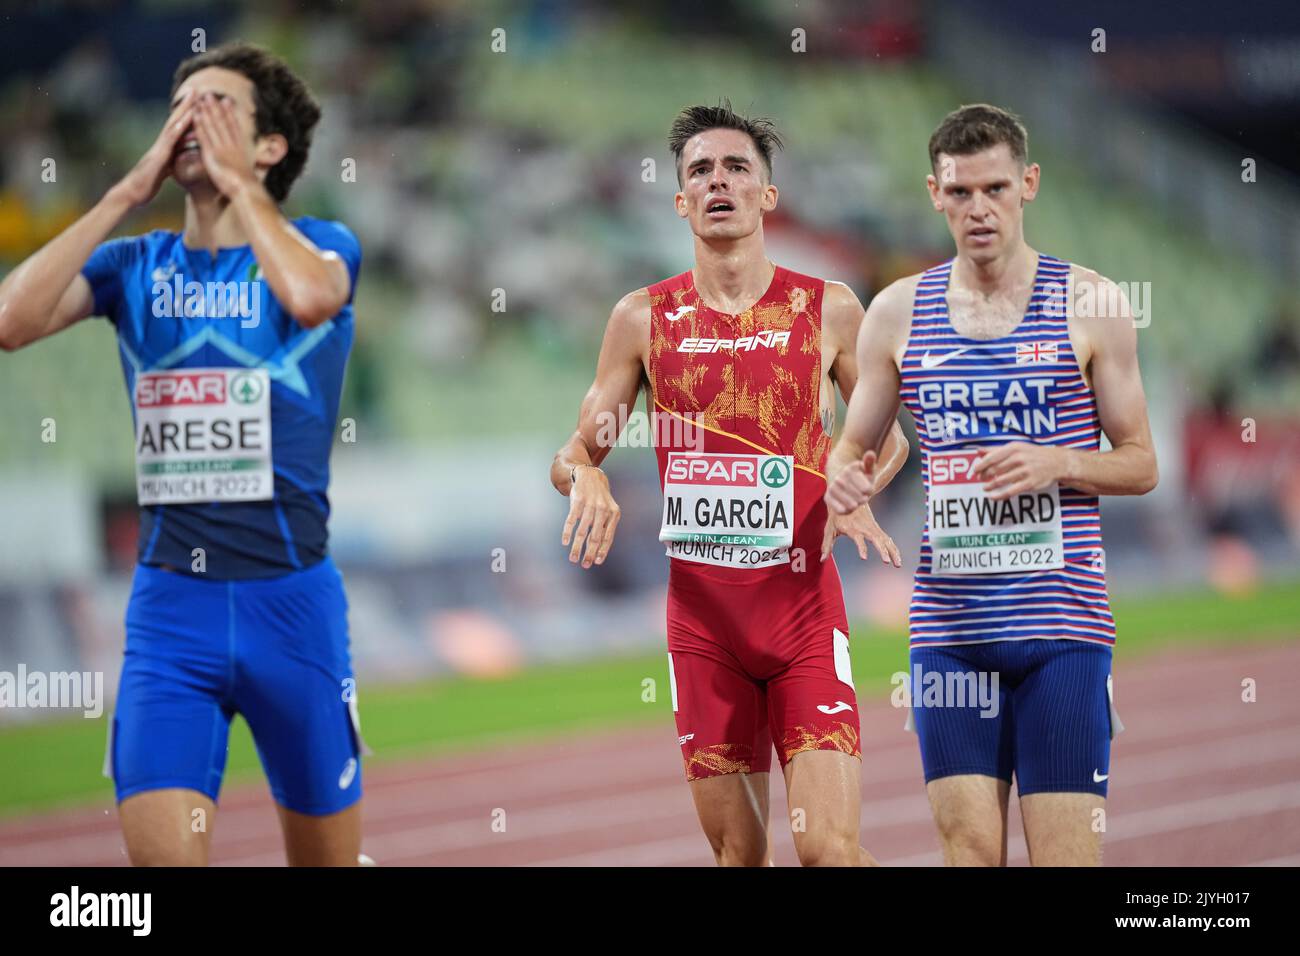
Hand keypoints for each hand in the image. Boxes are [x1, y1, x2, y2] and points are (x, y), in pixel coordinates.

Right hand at [111, 89, 194, 207]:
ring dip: (184, 110)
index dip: (188, 116)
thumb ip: (170, 163)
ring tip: (194, 97)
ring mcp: (159, 148)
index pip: (178, 129)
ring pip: (173, 125)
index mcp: (165, 148)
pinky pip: (170, 140)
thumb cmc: (146, 185)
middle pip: (176, 121)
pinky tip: (187, 119)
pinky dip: (179, 128)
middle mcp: (162, 144)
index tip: (198, 103)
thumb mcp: (163, 172)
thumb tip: (177, 161)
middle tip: (197, 90)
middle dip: (186, 106)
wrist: (131, 194)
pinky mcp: (159, 156)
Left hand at [192, 93, 259, 198]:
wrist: (246, 190)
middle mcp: (231, 145)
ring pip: (213, 126)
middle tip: (210, 94)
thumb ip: (243, 167)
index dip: (229, 113)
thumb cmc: (247, 187)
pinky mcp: (212, 154)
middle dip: (216, 107)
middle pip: (223, 122)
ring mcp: (222, 148)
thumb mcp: (247, 174)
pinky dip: (200, 124)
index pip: (234, 127)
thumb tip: (247, 170)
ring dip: (207, 111)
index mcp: (240, 149)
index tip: (227, 102)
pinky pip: (205, 136)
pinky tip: (196, 114)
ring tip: (201, 98)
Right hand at [561, 466, 620, 567]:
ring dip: (577, 547)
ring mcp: (590, 505)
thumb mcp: (608, 511)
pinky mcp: (577, 501)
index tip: (597, 563)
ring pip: (582, 531)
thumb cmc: (600, 499)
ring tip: (573, 558)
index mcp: (613, 514)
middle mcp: (603, 510)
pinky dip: (568, 532)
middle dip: (589, 553)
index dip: (602, 551)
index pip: (608, 537)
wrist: (590, 476)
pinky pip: (572, 520)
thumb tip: (598, 551)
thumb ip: (605, 528)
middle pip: (595, 537)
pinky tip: (565, 542)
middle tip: (584, 565)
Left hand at [820, 501, 900, 565]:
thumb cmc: (837, 515)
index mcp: (852, 528)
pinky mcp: (876, 527)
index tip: (864, 557)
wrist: (848, 495)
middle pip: (876, 539)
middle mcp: (864, 527)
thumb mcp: (829, 528)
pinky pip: (887, 538)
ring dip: (892, 551)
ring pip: (885, 539)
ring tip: (898, 564)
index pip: (858, 539)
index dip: (861, 548)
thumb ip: (827, 545)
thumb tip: (822, 560)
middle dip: (882, 550)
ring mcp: (872, 527)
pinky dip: (893, 547)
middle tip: (887, 562)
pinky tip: (897, 556)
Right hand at [824, 449, 877, 515]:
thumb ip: (869, 463)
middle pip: (860, 498)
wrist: (840, 479)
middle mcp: (839, 478)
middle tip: (862, 496)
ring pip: (851, 505)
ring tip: (856, 501)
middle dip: (863, 499)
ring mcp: (832, 488)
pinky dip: (846, 511)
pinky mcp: (828, 498)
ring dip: (856, 505)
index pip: (866, 489)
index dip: (869, 491)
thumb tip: (870, 453)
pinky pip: (839, 510)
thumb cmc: (859, 476)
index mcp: (850, 470)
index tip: (868, 488)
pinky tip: (848, 507)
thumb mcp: (867, 469)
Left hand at [973, 442, 1066, 499]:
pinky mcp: (1029, 483)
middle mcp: (1019, 458)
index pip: (992, 457)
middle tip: (980, 479)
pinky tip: (992, 497)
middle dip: (984, 476)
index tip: (975, 471)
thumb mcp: (1017, 447)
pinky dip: (999, 495)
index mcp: (1014, 448)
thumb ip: (997, 449)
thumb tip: (978, 451)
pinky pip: (1010, 491)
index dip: (981, 465)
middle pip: (994, 469)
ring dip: (990, 485)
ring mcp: (1025, 471)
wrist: (1057, 462)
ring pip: (1001, 481)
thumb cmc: (1033, 454)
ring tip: (985, 487)